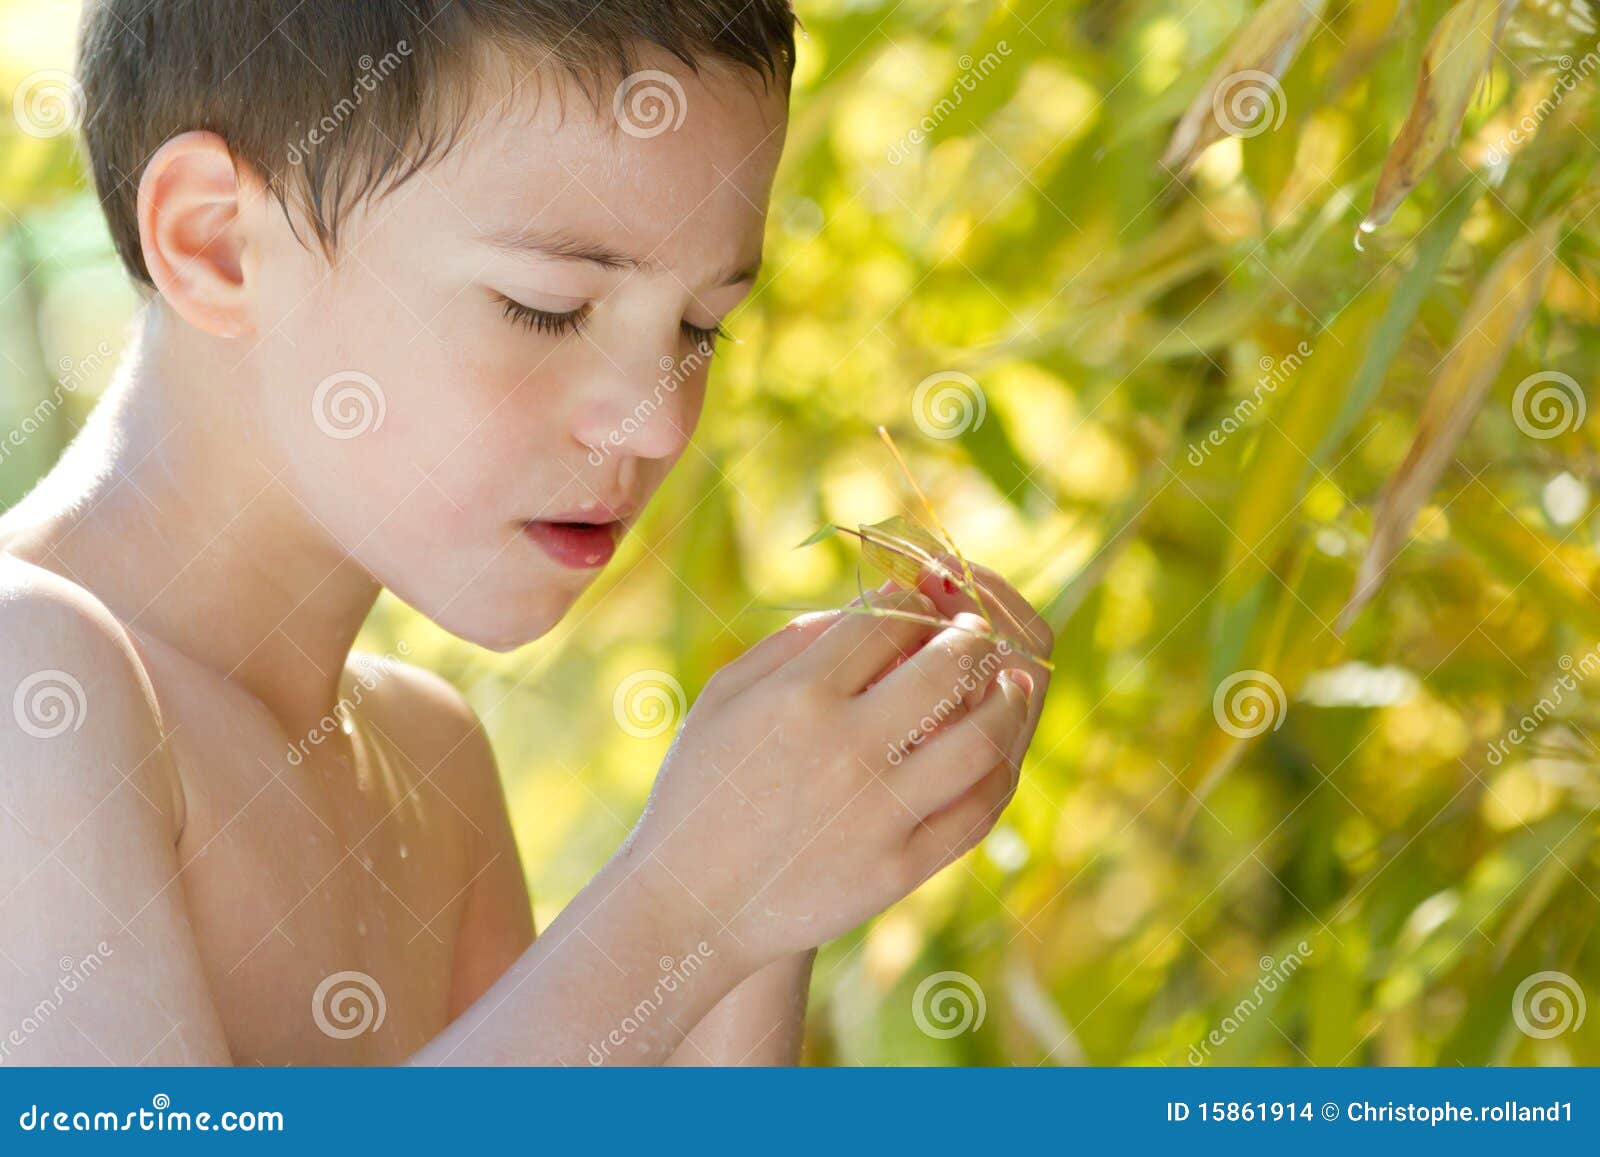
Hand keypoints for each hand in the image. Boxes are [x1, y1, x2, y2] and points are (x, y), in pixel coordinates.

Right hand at [625, 577, 1046, 970]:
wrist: (689, 905)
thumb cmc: (703, 788)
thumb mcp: (725, 695)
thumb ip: (797, 639)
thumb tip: (883, 600)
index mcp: (798, 696)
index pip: (891, 623)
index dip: (917, 606)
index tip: (922, 609)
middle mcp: (846, 749)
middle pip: (950, 667)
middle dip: (974, 638)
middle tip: (975, 636)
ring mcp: (879, 814)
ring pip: (984, 738)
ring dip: (1008, 699)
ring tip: (1007, 683)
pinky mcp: (901, 869)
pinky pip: (978, 810)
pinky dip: (1000, 769)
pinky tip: (997, 748)